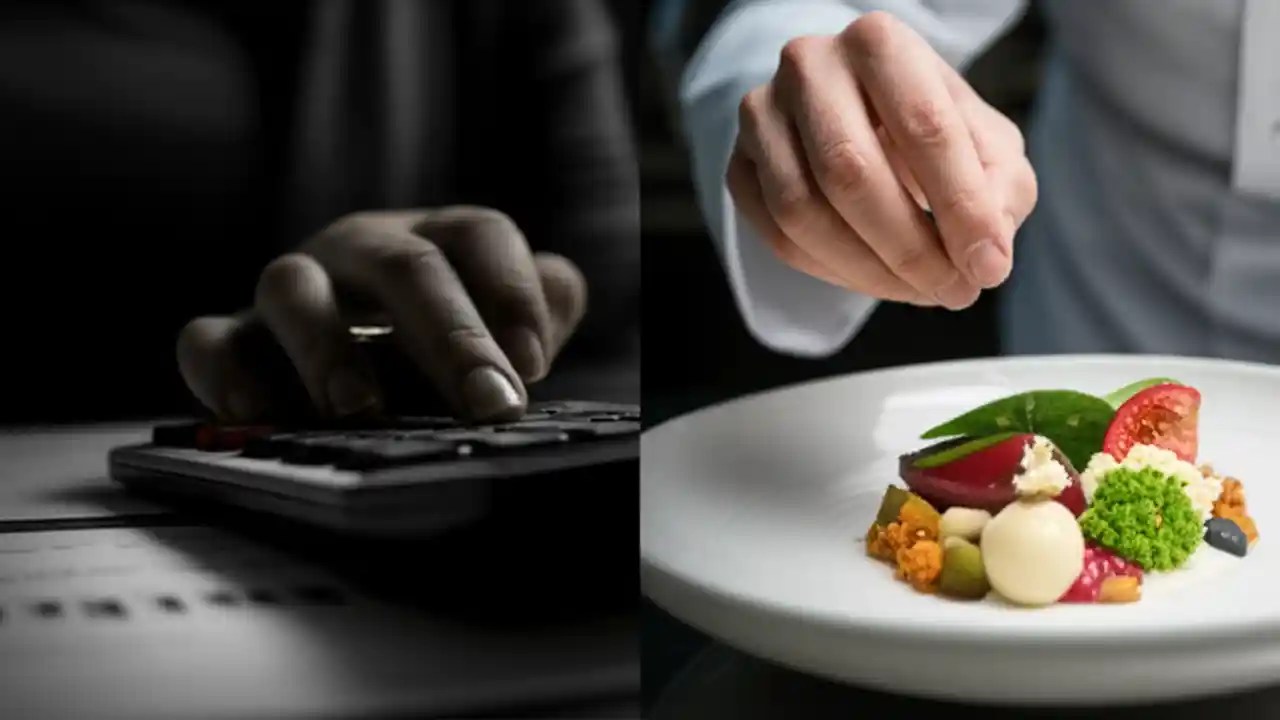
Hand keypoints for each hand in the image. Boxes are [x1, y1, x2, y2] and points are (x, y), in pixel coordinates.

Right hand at [177, 207, 586, 422]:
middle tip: (486, 402)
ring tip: (360, 408)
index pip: (479, 234)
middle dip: (451, 336)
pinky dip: (222, 372)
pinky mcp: (231, 336)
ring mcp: (293, 288)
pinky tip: (255, 414)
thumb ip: (540, 311)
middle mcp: (360, 251)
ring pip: (290, 286)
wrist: (351, 372)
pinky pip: (206, 338)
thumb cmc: (436, 346)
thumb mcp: (498, 329)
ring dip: (326, 346)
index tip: (533, 366)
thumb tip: (554, 305)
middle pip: (405, 265)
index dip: (512, 292)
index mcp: (434, 240)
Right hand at [727, 11, 1036, 308]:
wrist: (859, 112)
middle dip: (909, 249)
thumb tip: (984, 258)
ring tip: (917, 290)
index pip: (923, 127)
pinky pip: (775, 236)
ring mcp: (762, 115)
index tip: (987, 270)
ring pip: (802, 211)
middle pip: (850, 171)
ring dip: (867, 270)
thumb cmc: (928, 128)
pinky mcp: (738, 164)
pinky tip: (871, 277)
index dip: (960, 207)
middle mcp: (810, 65)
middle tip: (953, 291)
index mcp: (880, 43)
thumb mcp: (986, 145)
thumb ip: (999, 192)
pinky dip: (830, 272)